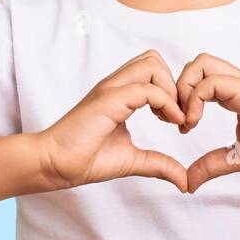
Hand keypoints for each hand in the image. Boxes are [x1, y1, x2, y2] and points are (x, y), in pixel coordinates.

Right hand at [37, 50, 189, 191]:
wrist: (54, 164)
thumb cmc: (86, 159)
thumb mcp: (133, 160)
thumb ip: (159, 164)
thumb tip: (184, 181)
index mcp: (119, 93)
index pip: (153, 70)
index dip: (173, 91)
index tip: (178, 121)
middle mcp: (115, 85)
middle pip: (154, 59)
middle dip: (175, 84)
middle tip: (178, 115)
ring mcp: (111, 90)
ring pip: (152, 64)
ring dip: (171, 90)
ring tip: (172, 118)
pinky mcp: (109, 100)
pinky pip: (148, 89)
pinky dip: (167, 104)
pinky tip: (170, 123)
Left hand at [174, 52, 239, 192]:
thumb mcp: (237, 157)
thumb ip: (211, 164)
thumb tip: (188, 183)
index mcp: (235, 92)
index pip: (199, 77)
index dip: (182, 97)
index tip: (183, 127)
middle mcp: (237, 81)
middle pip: (196, 63)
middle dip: (176, 88)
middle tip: (178, 119)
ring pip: (199, 64)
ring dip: (183, 90)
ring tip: (187, 121)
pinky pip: (209, 83)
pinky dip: (193, 101)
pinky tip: (195, 123)